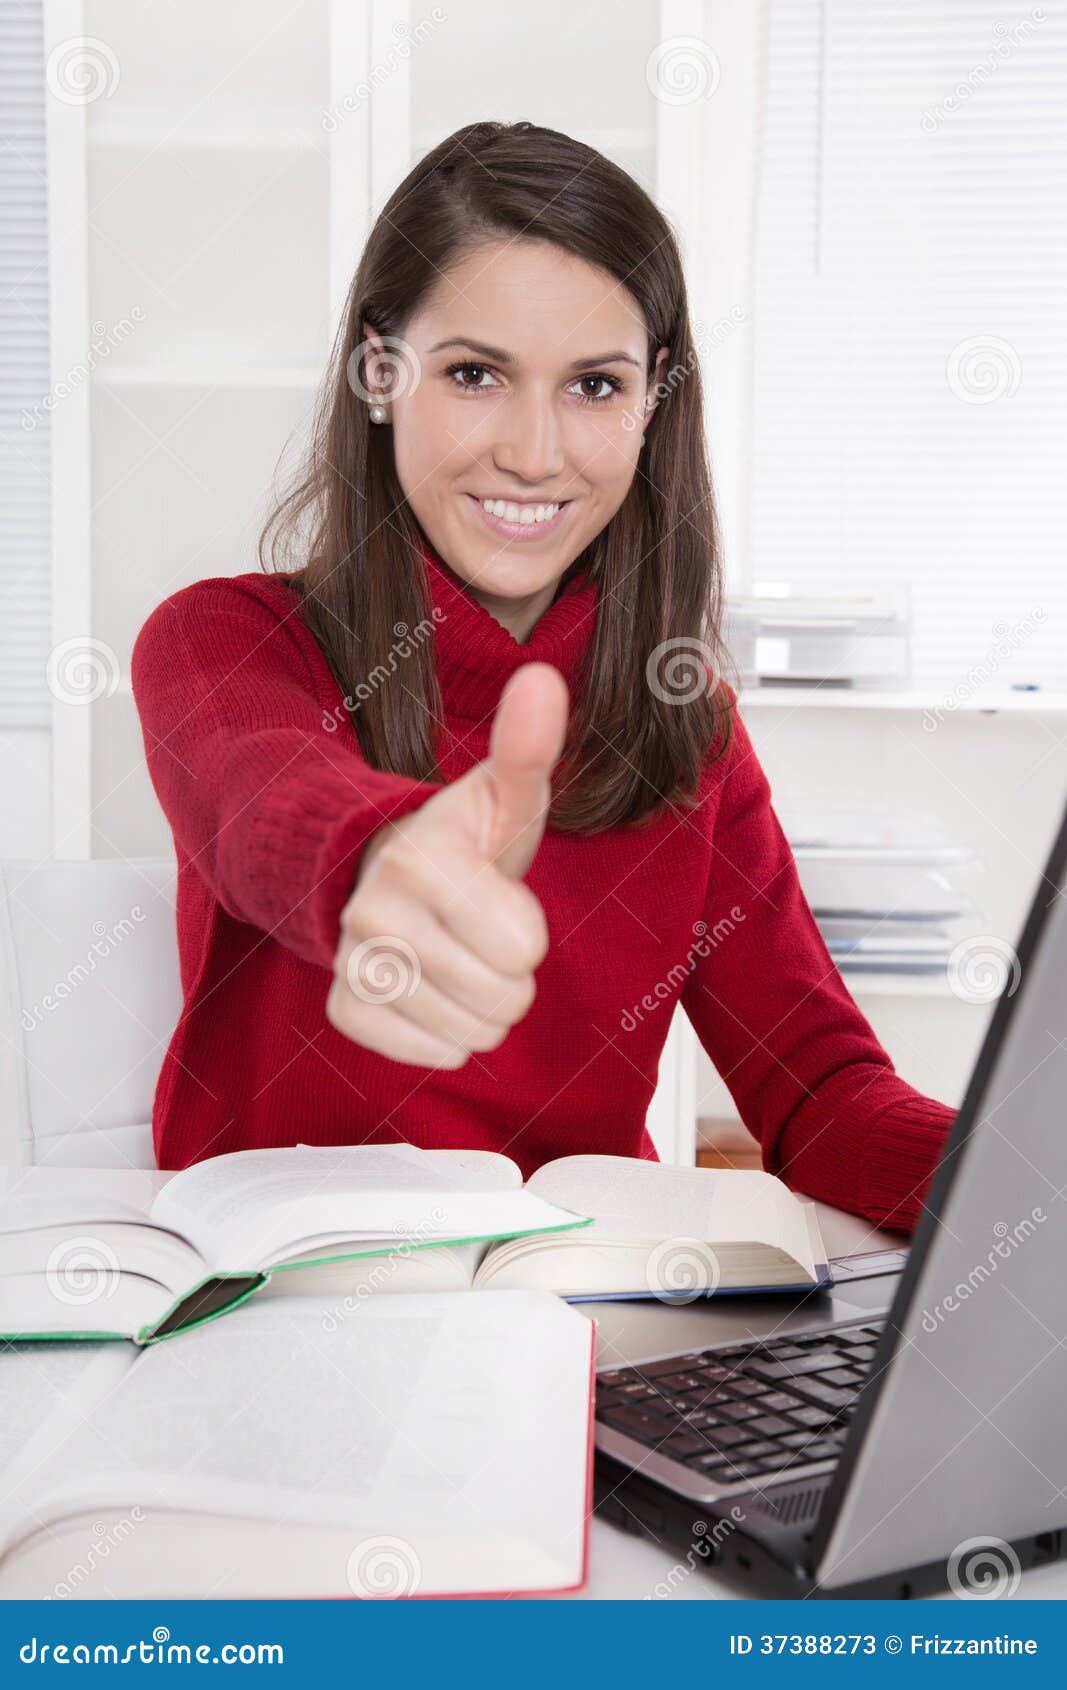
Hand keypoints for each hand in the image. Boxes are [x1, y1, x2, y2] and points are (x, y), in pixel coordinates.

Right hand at [327, 662, 568, 1067]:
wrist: (381, 875)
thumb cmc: (462, 843)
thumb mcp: (503, 798)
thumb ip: (528, 748)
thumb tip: (543, 678)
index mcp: (419, 859)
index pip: (524, 949)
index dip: (527, 929)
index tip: (499, 897)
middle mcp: (374, 911)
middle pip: (503, 999)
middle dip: (510, 975)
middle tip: (484, 935)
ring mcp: (354, 963)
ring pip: (471, 1034)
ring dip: (482, 1007)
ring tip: (462, 958)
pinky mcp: (345, 1009)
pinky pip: (429, 1053)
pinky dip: (445, 1035)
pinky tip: (435, 990)